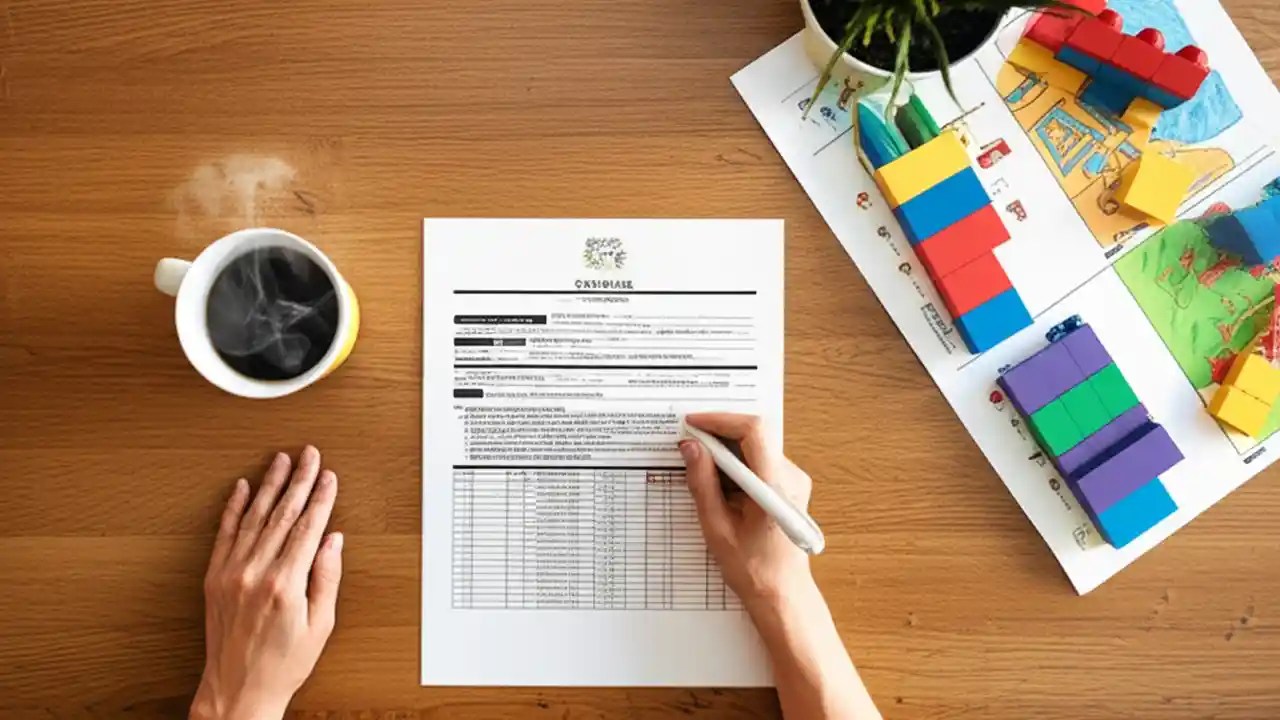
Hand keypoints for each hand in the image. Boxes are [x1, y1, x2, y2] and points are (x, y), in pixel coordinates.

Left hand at [191, 446, 343, 719]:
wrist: (238, 690)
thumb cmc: (282, 664)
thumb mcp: (320, 625)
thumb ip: (327, 579)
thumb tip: (332, 541)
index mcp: (285, 585)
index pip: (308, 527)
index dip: (321, 498)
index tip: (328, 476)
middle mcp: (255, 574)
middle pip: (282, 514)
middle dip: (299, 480)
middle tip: (309, 454)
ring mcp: (231, 574)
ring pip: (254, 517)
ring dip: (269, 485)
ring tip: (280, 461)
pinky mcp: (214, 579)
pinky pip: (225, 534)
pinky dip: (234, 509)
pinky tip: (242, 488)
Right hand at [679, 413, 813, 613]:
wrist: (782, 593)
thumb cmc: (753, 569)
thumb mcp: (717, 527)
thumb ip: (702, 484)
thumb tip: (691, 449)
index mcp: (775, 486)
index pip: (752, 431)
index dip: (720, 420)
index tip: (693, 423)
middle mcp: (791, 477)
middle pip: (754, 435)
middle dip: (718, 435)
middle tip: (688, 444)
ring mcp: (793, 480)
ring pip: (755, 448)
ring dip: (725, 452)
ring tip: (699, 469)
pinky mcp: (789, 486)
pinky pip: (760, 462)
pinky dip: (736, 465)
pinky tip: (717, 484)